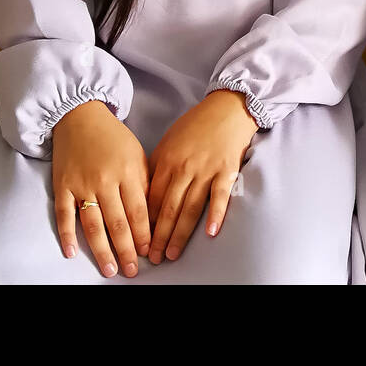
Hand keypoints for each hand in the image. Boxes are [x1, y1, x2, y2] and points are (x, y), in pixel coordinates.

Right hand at [51, 98, 151, 277]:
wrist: (80, 115)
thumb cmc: (113, 137)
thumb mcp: (138, 155)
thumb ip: (145, 183)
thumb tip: (153, 216)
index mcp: (129, 171)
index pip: (139, 211)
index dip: (145, 235)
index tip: (150, 253)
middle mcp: (105, 179)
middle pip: (118, 222)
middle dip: (127, 250)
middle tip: (132, 271)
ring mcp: (82, 184)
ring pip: (93, 224)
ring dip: (102, 250)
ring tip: (110, 269)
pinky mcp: (62, 185)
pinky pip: (64, 214)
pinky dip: (67, 234)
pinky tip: (72, 252)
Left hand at [147, 89, 259, 262]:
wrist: (227, 108)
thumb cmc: (196, 124)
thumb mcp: (169, 141)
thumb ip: (157, 166)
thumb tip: (145, 193)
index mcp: (167, 160)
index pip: (151, 198)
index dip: (144, 222)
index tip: (139, 241)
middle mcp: (184, 168)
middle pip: (168, 208)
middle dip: (158, 236)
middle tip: (152, 257)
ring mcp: (206, 170)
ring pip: (190, 208)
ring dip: (180, 233)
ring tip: (172, 253)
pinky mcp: (227, 170)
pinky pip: (219, 197)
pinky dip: (215, 215)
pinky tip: (209, 233)